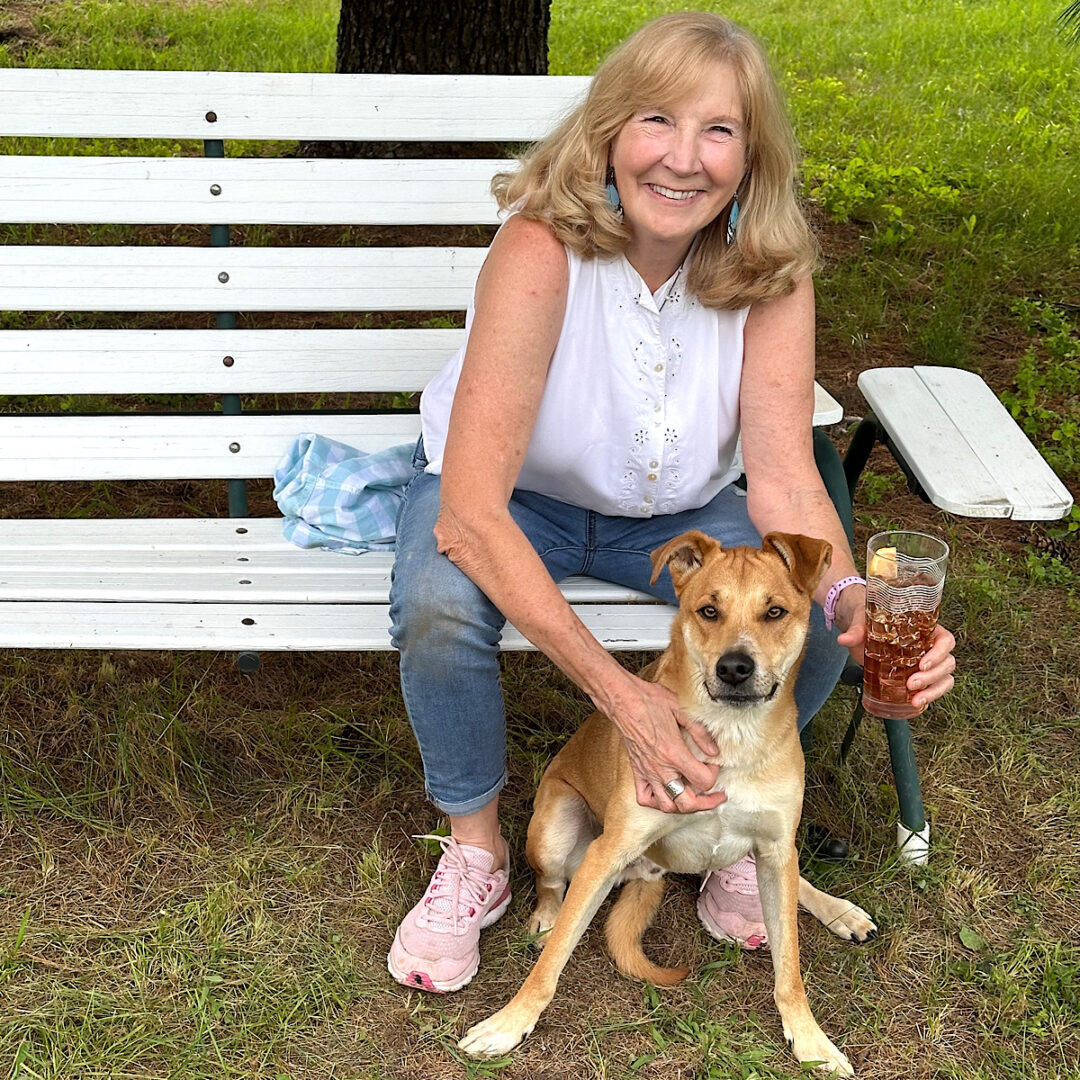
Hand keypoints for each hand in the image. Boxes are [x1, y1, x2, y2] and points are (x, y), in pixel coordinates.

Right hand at [601, 673, 726, 814]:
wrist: (623, 700)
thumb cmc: (650, 701)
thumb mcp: (682, 710)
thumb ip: (700, 732)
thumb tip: (714, 751)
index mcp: (674, 753)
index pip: (703, 780)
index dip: (714, 775)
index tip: (713, 764)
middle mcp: (660, 768)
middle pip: (688, 802)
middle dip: (706, 802)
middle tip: (716, 795)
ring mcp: (647, 772)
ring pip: (667, 806)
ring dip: (684, 806)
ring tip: (694, 798)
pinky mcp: (636, 772)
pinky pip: (644, 798)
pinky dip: (656, 802)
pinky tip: (666, 793)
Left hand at [836, 586, 956, 709]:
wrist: (863, 630)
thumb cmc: (870, 621)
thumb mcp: (863, 622)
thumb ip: (856, 630)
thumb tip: (844, 639)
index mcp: (925, 629)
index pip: (945, 640)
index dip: (939, 653)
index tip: (922, 664)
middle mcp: (930, 646)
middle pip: (947, 663)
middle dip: (932, 677)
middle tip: (911, 684)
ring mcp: (928, 663)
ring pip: (944, 678)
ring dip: (933, 691)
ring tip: (915, 700)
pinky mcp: (919, 676)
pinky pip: (934, 688)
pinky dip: (928, 697)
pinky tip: (916, 703)